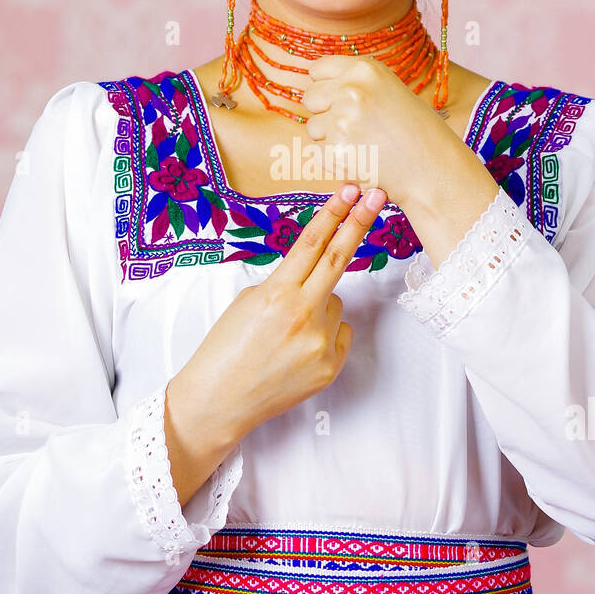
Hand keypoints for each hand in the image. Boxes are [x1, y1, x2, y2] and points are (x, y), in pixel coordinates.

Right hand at [167, 183, 387, 452]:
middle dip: (358, 224)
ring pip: (336, 302)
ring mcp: (321, 342)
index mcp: (276, 294)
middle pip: (338, 259)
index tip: (349, 192)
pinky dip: (324, 333)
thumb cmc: (225, 349)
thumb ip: (285, 284)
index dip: (332, 214)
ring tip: (286, 331)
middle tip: (375, 197)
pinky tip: (296, 350)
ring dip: (319, 304)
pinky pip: (339, 332)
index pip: (310, 244)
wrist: (219, 401)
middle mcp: (303, 315)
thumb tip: (314, 278)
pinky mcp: (331, 365)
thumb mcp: (248, 302)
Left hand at [300, 54, 452, 205]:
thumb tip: (317, 84)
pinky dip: (335, 160)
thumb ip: (356, 83)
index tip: (337, 100)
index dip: (325, 86)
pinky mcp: (337, 151)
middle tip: (353, 127)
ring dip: (330, 138)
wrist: (434, 169)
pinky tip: (362, 159)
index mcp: (365, 69)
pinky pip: (318, 153)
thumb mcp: (390, 90)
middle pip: (310, 97)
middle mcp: (351, 90)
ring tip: (364, 144)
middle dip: (324, 112)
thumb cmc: (417, 132)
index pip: (317, 69)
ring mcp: (342, 121)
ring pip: (313, 127)